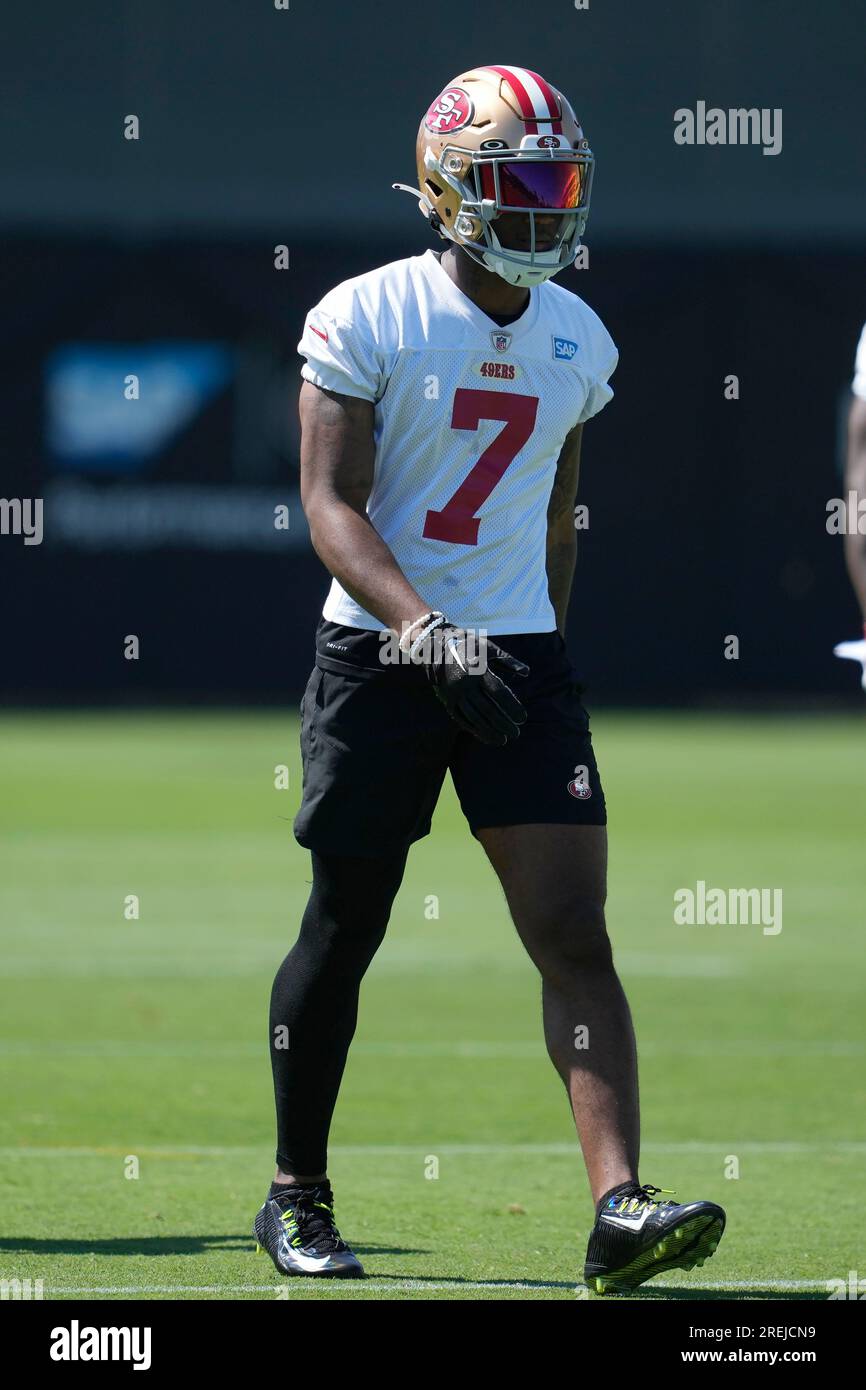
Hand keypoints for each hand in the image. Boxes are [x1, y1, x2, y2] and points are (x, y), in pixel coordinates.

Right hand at [408, 614, 528, 744]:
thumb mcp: (489, 648)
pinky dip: (474, 730)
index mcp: (478, 670)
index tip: (523, 718)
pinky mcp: (447, 700)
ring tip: (503, 739)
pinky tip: (486, 736)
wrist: (435, 645)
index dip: (512, 707)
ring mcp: (455, 694)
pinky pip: (461, 719)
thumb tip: (527, 672)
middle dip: (504, 724)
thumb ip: (508, 661)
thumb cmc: (468, 645)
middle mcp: (465, 684)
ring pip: (474, 717)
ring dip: (490, 731)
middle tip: (516, 733)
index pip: (499, 693)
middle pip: (488, 709)